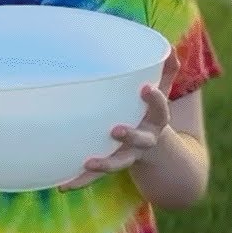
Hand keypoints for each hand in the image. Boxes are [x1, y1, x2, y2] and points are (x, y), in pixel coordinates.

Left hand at [58, 47, 180, 191]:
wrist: (156, 148)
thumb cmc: (151, 109)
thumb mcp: (162, 89)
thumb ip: (167, 69)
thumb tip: (169, 46)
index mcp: (157, 120)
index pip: (160, 109)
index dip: (155, 99)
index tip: (145, 88)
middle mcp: (144, 140)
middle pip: (140, 141)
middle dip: (129, 136)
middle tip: (116, 129)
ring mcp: (128, 155)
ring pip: (118, 163)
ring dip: (104, 164)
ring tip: (88, 162)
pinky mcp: (111, 164)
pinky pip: (95, 176)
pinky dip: (80, 181)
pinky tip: (62, 186)